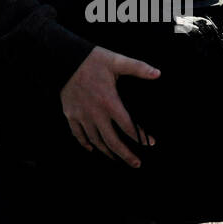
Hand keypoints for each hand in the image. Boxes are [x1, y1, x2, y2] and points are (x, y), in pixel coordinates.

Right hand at [60, 46, 158, 167]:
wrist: (64, 59)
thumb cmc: (92, 60)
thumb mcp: (117, 61)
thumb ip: (138, 68)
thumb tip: (158, 73)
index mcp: (109, 102)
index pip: (128, 126)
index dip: (141, 137)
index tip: (151, 143)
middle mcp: (95, 113)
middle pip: (112, 141)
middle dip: (125, 155)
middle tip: (136, 164)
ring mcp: (81, 116)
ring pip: (96, 141)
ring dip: (107, 152)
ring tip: (117, 158)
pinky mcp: (71, 115)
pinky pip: (78, 135)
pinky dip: (86, 144)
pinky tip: (92, 149)